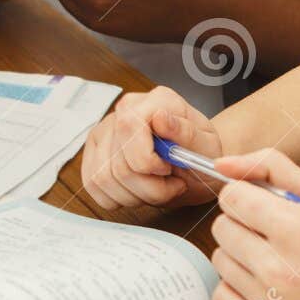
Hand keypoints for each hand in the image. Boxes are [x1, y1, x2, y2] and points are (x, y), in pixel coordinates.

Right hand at [79, 87, 221, 210]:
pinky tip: (138, 190)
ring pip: (103, 178)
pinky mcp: (94, 153)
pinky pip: (93, 185)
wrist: (196, 165)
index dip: (147, 161)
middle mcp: (124, 112)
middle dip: (148, 187)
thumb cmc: (201, 154)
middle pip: (117, 163)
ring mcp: (105, 132)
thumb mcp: (206, 145)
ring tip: (157, 188)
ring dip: (135, 195)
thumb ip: (185, 131)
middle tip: (171, 184)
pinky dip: (118, 198)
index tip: (169, 170)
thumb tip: (160, 117)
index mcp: (154, 102)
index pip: (128, 127)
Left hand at [208, 149, 299, 299]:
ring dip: (239, 256)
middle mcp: (281, 270)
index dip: (244, 197)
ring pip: (219, 260)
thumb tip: (222, 164)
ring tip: (272, 259)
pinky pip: (220, 296)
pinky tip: (263, 285)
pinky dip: (236, 288)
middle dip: (241, 225)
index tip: (261, 207)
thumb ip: (270, 166)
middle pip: (221, 228)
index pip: (232, 198)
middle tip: (271, 235)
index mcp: (297, 230)